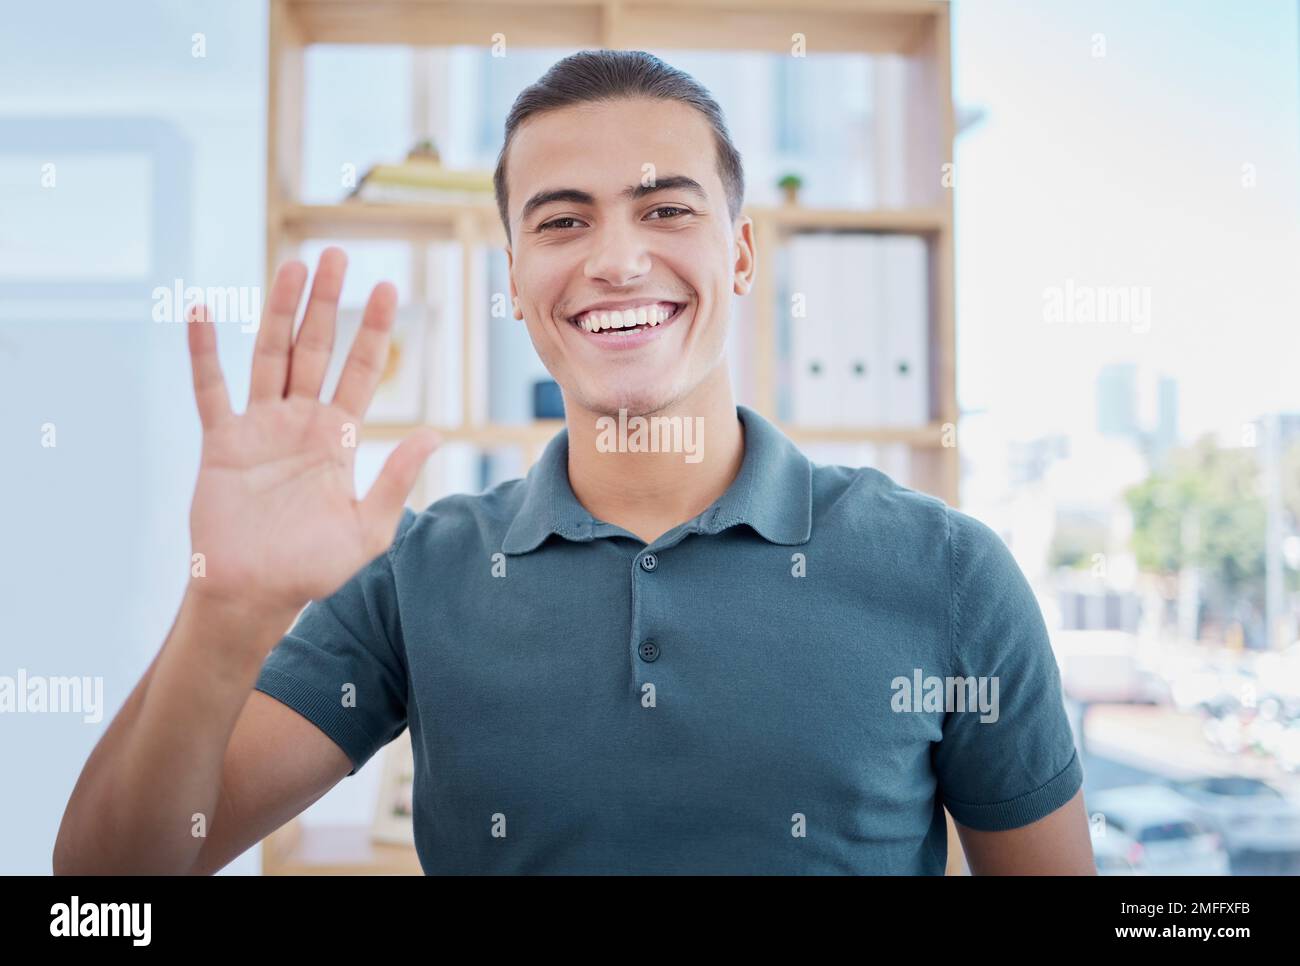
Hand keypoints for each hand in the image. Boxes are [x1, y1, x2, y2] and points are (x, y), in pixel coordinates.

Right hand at [183, 247, 438, 621]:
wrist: (254, 596)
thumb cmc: (313, 570)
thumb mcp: (367, 528)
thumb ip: (396, 480)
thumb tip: (434, 434)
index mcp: (339, 439)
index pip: (361, 371)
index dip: (374, 331)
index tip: (389, 289)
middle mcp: (301, 423)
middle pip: (316, 349)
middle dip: (326, 302)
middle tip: (335, 253)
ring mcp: (259, 428)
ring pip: (270, 356)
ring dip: (278, 311)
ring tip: (291, 265)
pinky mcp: (221, 443)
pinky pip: (211, 390)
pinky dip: (205, 352)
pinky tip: (203, 310)